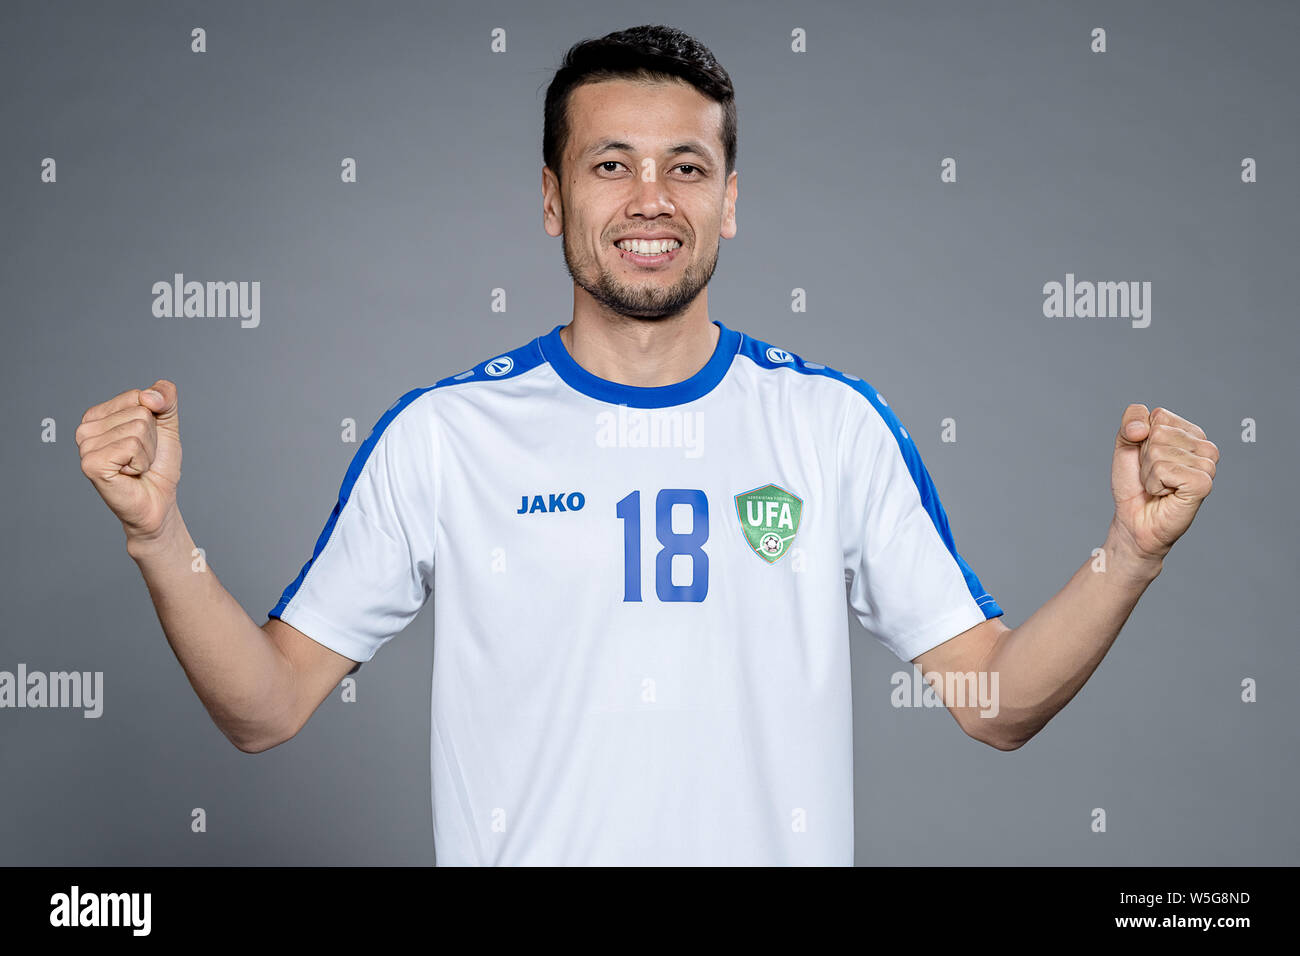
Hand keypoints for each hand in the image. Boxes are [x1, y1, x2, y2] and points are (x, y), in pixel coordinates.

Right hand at [76, 380, 182, 541]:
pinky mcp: (91, 463)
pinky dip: (141, 462)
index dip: (154, 420)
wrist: (158, 501)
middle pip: (140, 412)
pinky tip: (129, 474)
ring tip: (135, 466)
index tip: (145, 441)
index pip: (138, 396)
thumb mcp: (168, 425)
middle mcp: (86, 428)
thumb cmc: (158, 465)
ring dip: (147, 452)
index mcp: (98, 414)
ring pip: (138, 428)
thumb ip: (165, 398)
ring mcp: (85, 446)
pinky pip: (132, 446)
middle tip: (141, 457)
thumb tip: (148, 394)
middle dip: (151, 438)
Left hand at [1110, 404, 1217, 562]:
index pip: (1158, 415)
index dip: (1141, 439)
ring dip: (1149, 473)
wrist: (1134, 520)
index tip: (1148, 459)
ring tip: (1159, 486)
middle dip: (1144, 458)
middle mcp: (1205, 447)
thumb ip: (1131, 422)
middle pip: (1158, 433)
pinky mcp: (1203, 483)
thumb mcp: (1126, 445)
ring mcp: (1208, 465)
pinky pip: (1164, 469)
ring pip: (1159, 452)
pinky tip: (1165, 494)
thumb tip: (1143, 428)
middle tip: (1153, 476)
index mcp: (1191, 433)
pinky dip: (1154, 484)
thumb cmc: (1134, 484)